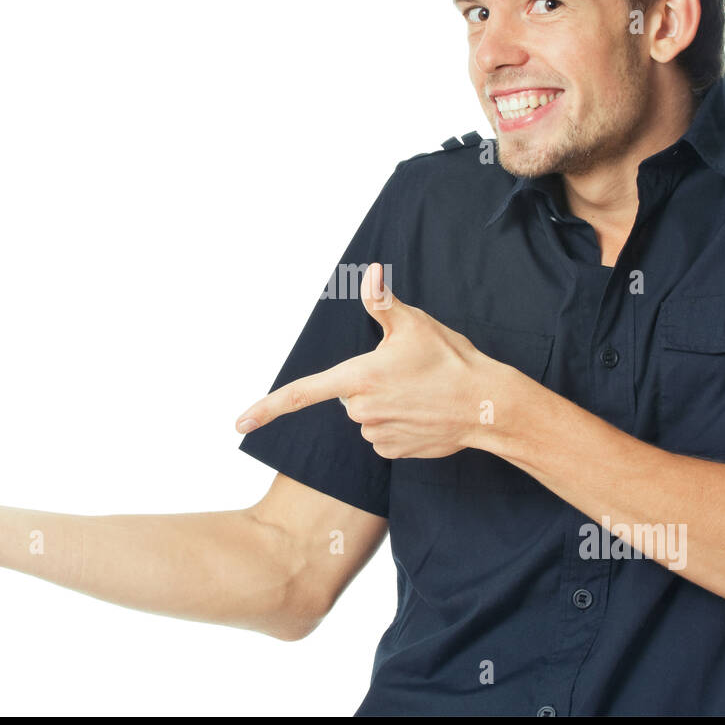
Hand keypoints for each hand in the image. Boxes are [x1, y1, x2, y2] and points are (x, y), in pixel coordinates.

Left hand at [235, 262, 505, 458]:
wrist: (486, 405)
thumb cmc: (450, 359)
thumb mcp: (415, 324)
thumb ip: (383, 302)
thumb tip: (370, 272)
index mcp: (357, 377)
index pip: (301, 393)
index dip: (267, 408)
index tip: (239, 423)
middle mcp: (361, 410)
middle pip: (348, 395)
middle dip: (368, 383)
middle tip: (407, 372)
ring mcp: (377, 434)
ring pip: (366, 415)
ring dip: (386, 404)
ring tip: (420, 392)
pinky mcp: (393, 452)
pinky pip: (383, 434)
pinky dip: (398, 423)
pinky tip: (423, 413)